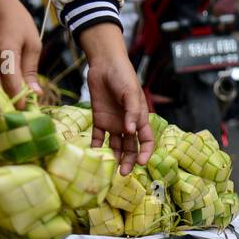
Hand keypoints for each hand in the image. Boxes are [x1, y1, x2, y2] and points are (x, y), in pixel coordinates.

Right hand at [0, 0, 41, 105]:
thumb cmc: (20, 24)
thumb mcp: (33, 44)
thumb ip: (31, 70)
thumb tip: (36, 94)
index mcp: (6, 51)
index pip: (11, 81)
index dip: (19, 99)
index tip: (29, 112)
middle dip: (8, 106)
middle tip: (22, 119)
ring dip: (1, 102)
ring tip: (15, 114)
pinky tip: (7, 103)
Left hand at [79, 23, 152, 174]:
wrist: (104, 64)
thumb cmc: (123, 76)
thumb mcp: (130, 92)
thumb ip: (131, 111)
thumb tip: (130, 131)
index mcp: (139, 117)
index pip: (146, 140)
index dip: (145, 152)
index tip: (140, 162)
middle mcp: (127, 123)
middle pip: (130, 147)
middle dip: (128, 161)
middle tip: (123, 173)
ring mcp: (112, 122)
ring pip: (115, 145)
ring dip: (113, 157)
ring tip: (109, 170)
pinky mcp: (98, 119)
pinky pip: (97, 137)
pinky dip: (95, 146)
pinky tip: (92, 156)